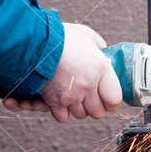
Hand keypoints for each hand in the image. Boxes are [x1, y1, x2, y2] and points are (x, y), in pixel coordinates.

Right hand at [2, 23, 122, 122]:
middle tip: (88, 97)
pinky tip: (60, 99)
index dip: (111, 101)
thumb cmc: (61, 36)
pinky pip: (63, 117)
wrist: (36, 42)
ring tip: (72, 94)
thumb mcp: (85, 34)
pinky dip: (62, 111)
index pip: (115, 99)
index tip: (107, 98)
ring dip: (78, 107)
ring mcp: (72, 95)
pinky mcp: (55, 101)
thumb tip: (103, 50)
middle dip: (94, 106)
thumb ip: (97, 44)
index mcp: (101, 67)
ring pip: (81, 114)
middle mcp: (89, 85)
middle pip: (98, 112)